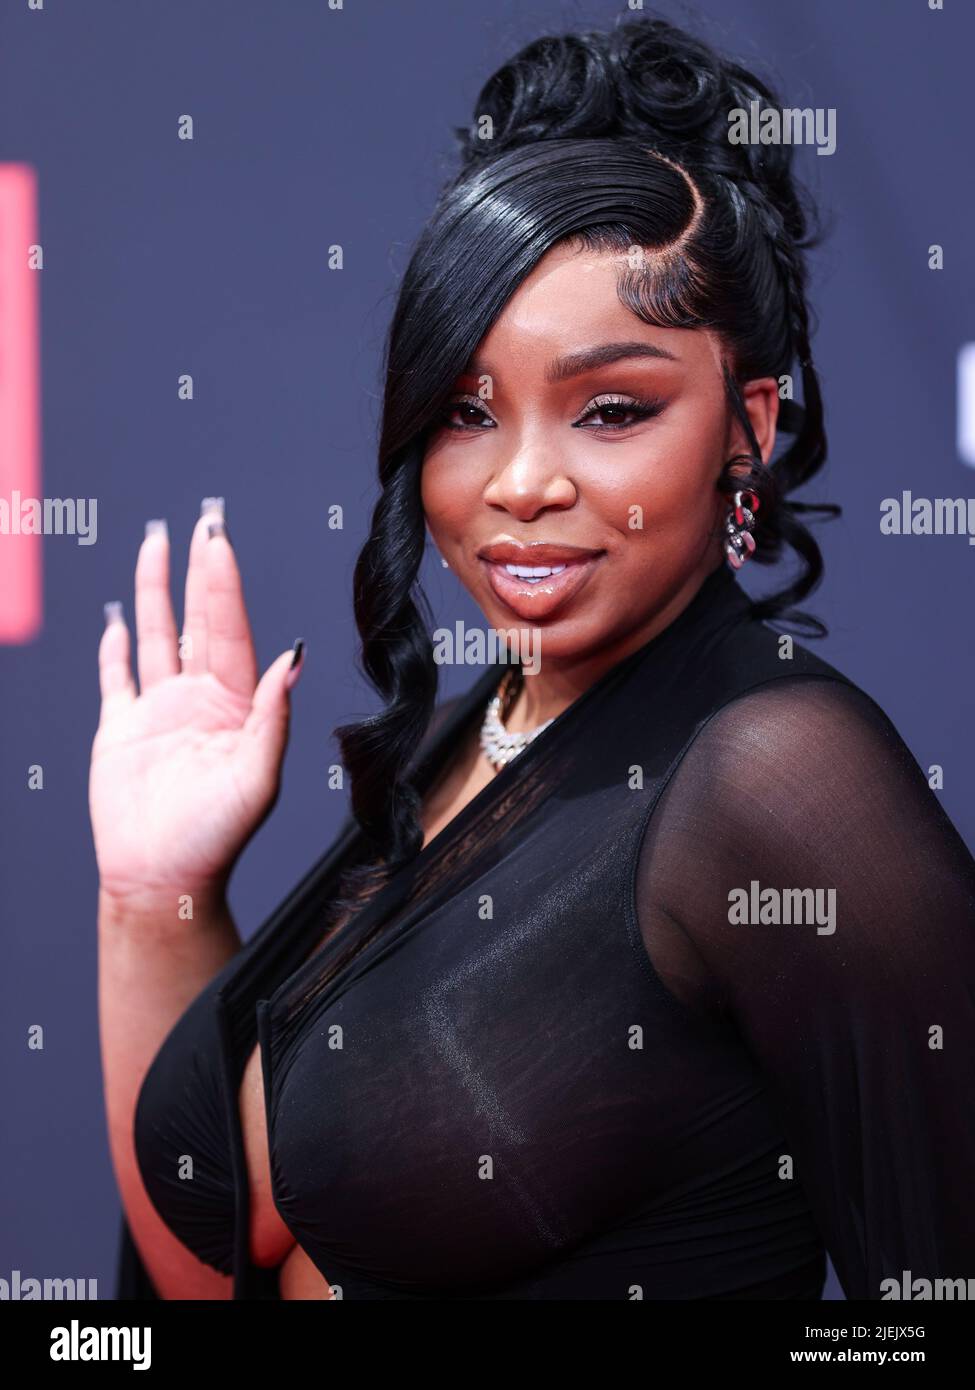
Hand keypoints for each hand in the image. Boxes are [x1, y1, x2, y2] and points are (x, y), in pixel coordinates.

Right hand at [89, 503, 305, 913]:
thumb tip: (292, 656)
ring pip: (156, 634)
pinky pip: (116, 676)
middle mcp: (198, 698)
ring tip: (156, 544)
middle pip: (196, 619)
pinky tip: (120, 617)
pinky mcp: (119, 730)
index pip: (228, 628)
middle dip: (199, 569)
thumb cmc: (217, 836)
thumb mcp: (257, 775)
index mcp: (233, 703)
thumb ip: (271, 714)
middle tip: (204, 520)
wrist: (162, 878)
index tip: (218, 540)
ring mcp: (157, 710)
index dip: (223, 582)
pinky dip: (116, 646)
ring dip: (155, 591)